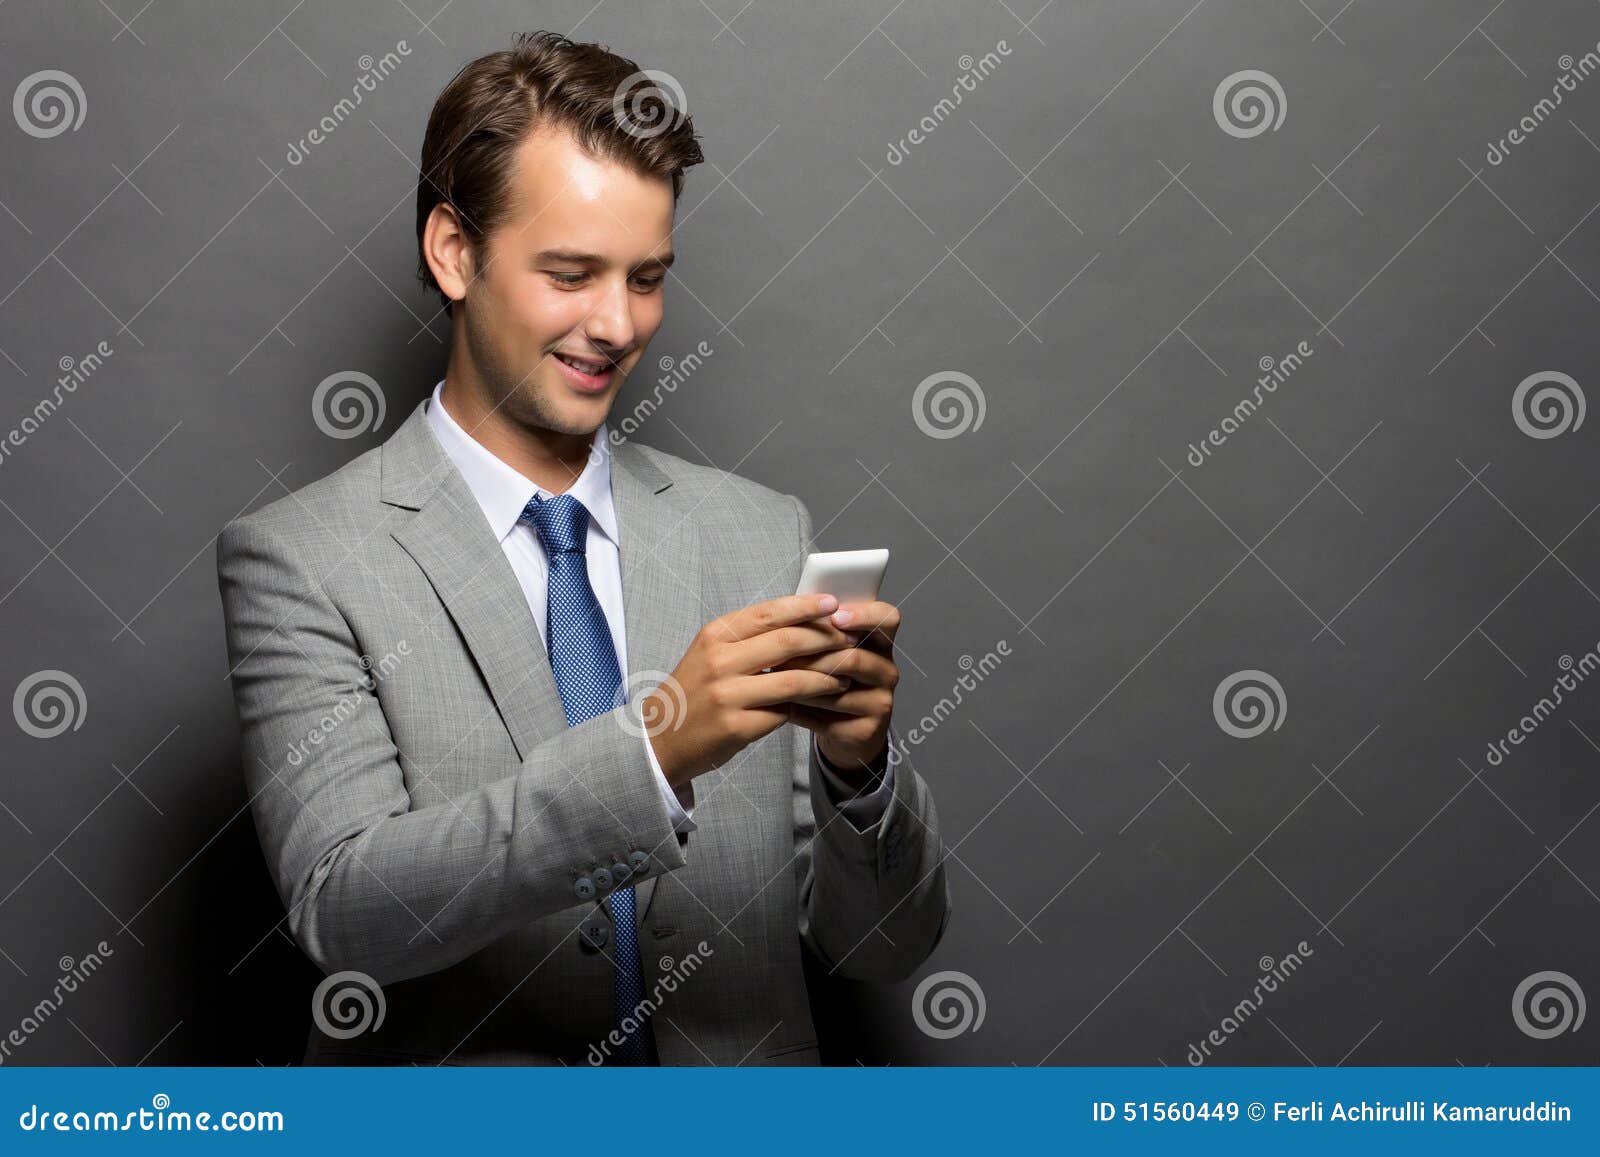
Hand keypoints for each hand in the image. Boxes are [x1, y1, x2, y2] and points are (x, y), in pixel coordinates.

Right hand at [646, 593, 857, 786]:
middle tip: (847, 641)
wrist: (661, 738)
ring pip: (793, 679)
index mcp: (714, 636)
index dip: (805, 606)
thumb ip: (748, 636)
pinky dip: (809, 704)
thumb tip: (800, 619)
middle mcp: (719, 662)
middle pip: (787, 641)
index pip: (768, 613)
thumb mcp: (711, 653)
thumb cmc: (694, 691)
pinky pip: (785, 711)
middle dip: (825, 639)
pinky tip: (822, 702)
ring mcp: (728, 696)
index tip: (833, 603)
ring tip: (843, 674)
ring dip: (826, 676)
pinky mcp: (737, 727)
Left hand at [774, 599, 899, 771]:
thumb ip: (820, 629)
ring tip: (775, 676)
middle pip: (855, 657)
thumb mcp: (830, 650)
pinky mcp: (866, 730)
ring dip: (801, 681)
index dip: (864, 615)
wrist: (842, 728)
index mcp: (880, 643)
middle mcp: (886, 671)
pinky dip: (801, 707)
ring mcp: (880, 702)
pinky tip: (784, 701)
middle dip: (814, 655)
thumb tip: (791, 610)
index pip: (888, 618)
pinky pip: (828, 715)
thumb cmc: (831, 678)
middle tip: (783, 653)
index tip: (835, 616)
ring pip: (837, 687)